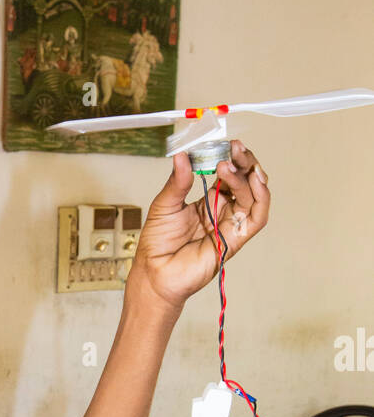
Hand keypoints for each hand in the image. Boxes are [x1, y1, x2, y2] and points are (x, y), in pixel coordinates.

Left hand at [129, 138, 270, 313]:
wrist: (155, 273)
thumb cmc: (157, 243)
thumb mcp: (165, 204)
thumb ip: (178, 182)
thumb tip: (182, 156)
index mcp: (208, 199)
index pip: (228, 173)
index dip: (230, 157)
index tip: (227, 143)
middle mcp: (223, 210)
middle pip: (245, 181)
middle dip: (244, 162)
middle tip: (235, 148)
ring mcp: (229, 224)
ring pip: (253, 196)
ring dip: (249, 177)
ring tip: (230, 165)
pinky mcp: (235, 239)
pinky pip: (256, 218)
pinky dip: (261, 198)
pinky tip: (253, 181)